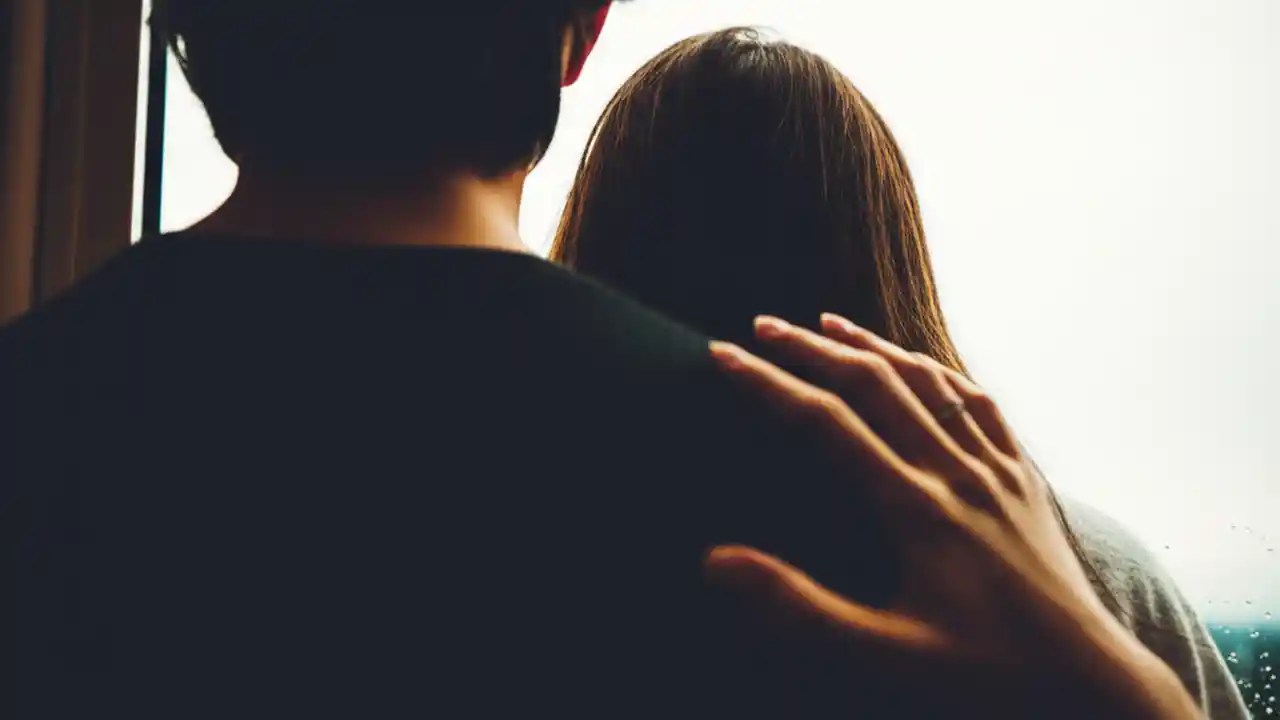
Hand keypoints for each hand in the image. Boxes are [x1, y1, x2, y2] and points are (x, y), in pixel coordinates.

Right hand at [704, 314, 1200, 718]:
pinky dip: (943, 373)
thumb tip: (714, 560)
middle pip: (874, 384)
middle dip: (811, 349)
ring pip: (929, 382)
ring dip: (874, 346)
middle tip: (762, 324)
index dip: (767, 383)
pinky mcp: (1026, 481)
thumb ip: (797, 607)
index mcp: (915, 506)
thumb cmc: (985, 675)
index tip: (722, 353)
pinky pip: (982, 406)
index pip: (825, 422)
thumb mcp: (882, 654)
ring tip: (830, 323)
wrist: (1090, 686)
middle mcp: (955, 472)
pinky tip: (926, 365)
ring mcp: (996, 470)